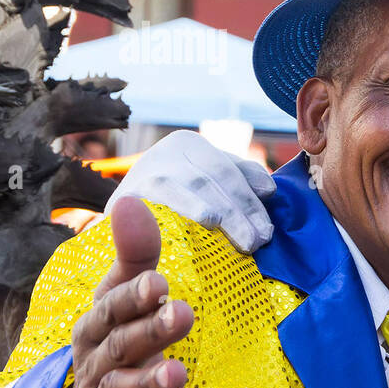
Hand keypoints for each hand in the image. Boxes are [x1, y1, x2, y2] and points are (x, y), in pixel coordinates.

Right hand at [65, 199, 194, 387]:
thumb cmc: (125, 340)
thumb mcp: (132, 297)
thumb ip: (138, 255)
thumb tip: (132, 200)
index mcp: (99, 324)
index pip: (113, 306)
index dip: (133, 296)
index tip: (160, 283)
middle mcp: (96, 362)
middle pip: (120, 345)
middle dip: (150, 330)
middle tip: (183, 314)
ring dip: (146, 382)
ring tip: (177, 374)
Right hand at [109, 129, 275, 253]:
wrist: (123, 215)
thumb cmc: (180, 195)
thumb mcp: (209, 178)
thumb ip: (241, 177)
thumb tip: (268, 190)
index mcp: (189, 144)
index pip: (226, 171)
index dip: (248, 202)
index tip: (267, 232)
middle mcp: (164, 153)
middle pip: (207, 182)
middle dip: (235, 214)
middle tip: (255, 243)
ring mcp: (141, 174)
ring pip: (179, 191)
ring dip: (206, 212)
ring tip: (228, 236)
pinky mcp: (120, 200)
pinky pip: (151, 210)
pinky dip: (171, 221)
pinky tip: (188, 237)